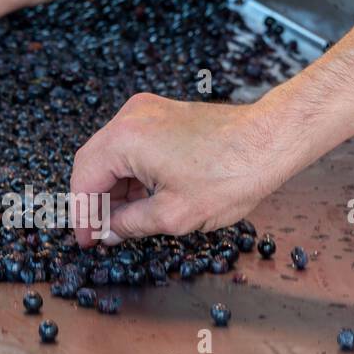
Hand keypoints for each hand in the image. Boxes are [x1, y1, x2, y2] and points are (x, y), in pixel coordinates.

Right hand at [68, 93, 293, 246]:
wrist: (271, 141)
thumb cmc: (231, 174)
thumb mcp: (174, 215)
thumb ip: (130, 225)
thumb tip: (107, 232)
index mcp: (126, 139)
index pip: (85, 180)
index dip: (82, 216)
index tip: (86, 242)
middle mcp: (130, 117)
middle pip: (92, 164)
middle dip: (93, 202)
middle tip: (97, 234)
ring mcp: (146, 112)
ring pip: (110, 155)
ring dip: (112, 189)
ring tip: (121, 222)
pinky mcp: (161, 115)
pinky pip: (130, 147)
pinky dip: (129, 174)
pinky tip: (138, 200)